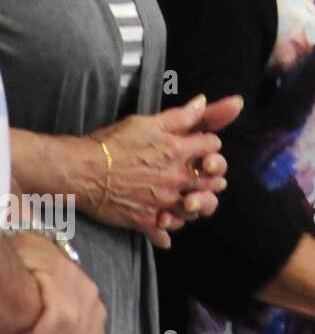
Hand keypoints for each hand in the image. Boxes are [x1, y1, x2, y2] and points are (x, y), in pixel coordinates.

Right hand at [88, 93, 243, 248]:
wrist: (81, 171)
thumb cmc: (111, 144)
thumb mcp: (146, 123)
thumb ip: (179, 116)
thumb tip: (202, 102)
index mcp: (178, 151)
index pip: (213, 146)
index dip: (209, 144)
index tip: (202, 146)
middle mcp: (176, 178)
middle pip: (212, 181)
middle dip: (211, 176)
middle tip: (201, 174)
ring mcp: (163, 202)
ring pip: (195, 209)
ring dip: (194, 204)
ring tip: (187, 199)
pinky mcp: (146, 220)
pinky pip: (165, 232)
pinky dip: (166, 231)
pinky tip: (164, 224)